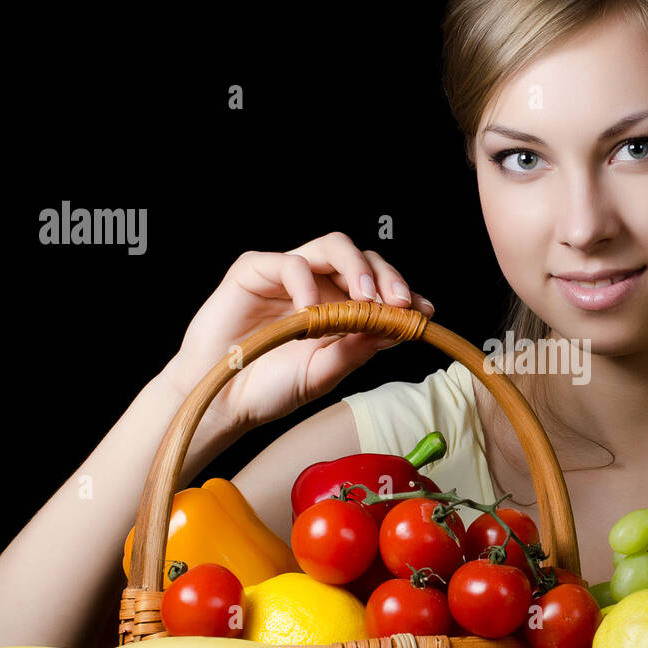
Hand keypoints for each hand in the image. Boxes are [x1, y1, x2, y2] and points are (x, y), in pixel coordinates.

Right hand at [160, 234, 433, 433]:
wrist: (223, 400)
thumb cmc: (270, 388)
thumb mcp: (324, 373)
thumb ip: (357, 350)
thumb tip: (396, 330)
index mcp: (339, 308)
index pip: (379, 288)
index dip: (404, 294)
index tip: (425, 311)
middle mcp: (318, 286)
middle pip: (362, 259)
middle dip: (387, 277)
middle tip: (399, 302)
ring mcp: (287, 275)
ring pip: (332, 247)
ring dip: (357, 268)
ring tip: (366, 298)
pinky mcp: (255, 270)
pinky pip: (289, 262)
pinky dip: (306, 282)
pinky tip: (310, 310)